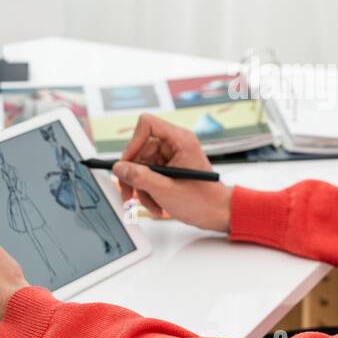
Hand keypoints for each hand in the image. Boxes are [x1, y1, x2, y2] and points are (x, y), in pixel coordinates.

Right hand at [113, 113, 231, 232]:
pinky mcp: (169, 167)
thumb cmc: (203, 201)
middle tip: (130, 194)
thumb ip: (140, 178)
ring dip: (141, 187)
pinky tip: (156, 204)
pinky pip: (148, 174)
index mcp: (180, 140)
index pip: (147, 124)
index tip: (127, 164)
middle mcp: (175, 144)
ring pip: (142, 165)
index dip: (133, 142)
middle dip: (134, 174)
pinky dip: (148, 190)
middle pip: (140, 149)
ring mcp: (172, 156)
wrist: (217, 213)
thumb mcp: (166, 191)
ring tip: (151, 204)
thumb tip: (119, 168)